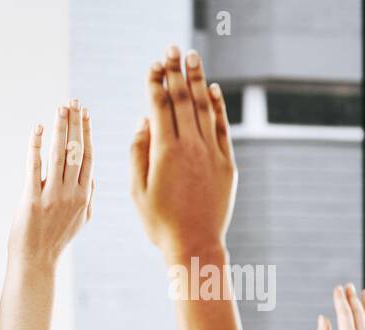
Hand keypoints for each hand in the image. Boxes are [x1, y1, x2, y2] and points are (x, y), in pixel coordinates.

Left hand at [9, 100, 94, 266]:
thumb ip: (88, 197)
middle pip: (76, 151)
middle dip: (75, 124)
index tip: (85, 113)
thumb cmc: (55, 240)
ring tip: (60, 109)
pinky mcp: (32, 200)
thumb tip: (93, 177)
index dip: (87, 132)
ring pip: (59, 155)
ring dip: (60, 129)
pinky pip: (35, 167)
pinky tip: (38, 130)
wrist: (36, 261)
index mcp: (85, 195)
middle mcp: (72, 193)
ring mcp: (53, 196)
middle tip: (73, 102)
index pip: (88, 156)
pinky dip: (37, 146)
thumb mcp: (80, 219)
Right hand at [130, 46, 235, 263]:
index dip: (155, 83)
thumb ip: (138, 154)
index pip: (159, 107)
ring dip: (197, 79)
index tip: (152, 65)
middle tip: (171, 49)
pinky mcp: (227, 163)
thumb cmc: (159, 223)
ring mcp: (212, 153)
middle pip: (183, 100)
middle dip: (176, 72)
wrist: (195, 244)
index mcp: (164, 152)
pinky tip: (211, 90)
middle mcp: (190, 146)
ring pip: (204, 107)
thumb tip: (143, 123)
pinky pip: (222, 127)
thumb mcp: (138, 192)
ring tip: (192, 57)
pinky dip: (217, 106)